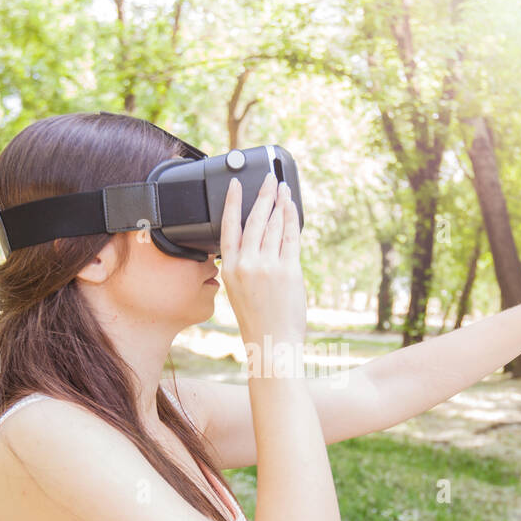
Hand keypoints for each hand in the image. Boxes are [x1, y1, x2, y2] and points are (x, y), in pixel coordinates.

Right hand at [219, 171, 307, 355]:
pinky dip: (292, 218)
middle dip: (263, 195)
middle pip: (254, 220)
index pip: (228, 227)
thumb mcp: (238, 290)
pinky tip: (292, 207)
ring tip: (282, 189)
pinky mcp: (288, 270)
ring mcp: (268, 266)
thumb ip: (244, 264)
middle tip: (269, 179)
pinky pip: (290, 236)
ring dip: (279, 203)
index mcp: (230, 268)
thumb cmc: (258, 320)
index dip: (233, 202)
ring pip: (273, 225)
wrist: (272, 342)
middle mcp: (247, 264)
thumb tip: (259, 238)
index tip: (237, 184)